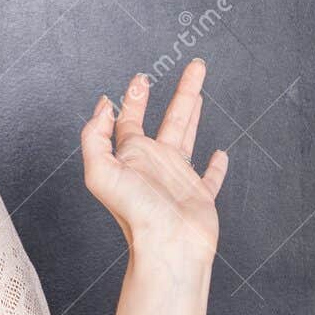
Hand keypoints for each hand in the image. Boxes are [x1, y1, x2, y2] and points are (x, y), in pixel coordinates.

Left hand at [80, 58, 226, 264]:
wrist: (168, 247)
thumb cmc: (137, 215)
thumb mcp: (101, 172)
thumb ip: (95, 139)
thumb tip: (102, 110)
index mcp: (132, 157)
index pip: (129, 120)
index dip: (132, 98)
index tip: (140, 79)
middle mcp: (154, 164)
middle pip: (168, 119)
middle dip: (178, 92)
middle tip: (191, 68)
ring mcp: (178, 179)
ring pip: (188, 137)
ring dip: (194, 113)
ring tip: (199, 92)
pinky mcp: (199, 196)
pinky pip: (210, 176)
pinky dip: (216, 166)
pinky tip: (220, 153)